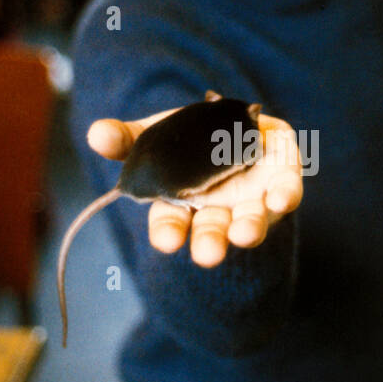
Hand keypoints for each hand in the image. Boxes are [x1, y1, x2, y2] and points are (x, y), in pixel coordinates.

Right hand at [86, 102, 302, 266]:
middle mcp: (218, 208)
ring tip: (243, 235)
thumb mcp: (152, 135)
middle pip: (212, 230)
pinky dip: (284, 196)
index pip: (171, 222)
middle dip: (209, 242)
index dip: (168, 231)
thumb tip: (95, 133)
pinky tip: (279, 199)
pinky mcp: (282, 178)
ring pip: (251, 220)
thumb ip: (125, 139)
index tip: (166, 241)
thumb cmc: (189, 140)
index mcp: (182, 202)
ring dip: (248, 229)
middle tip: (207, 255)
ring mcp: (252, 197)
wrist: (238, 126)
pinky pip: (287, 191)